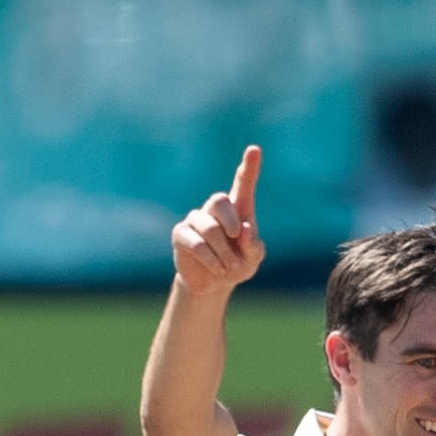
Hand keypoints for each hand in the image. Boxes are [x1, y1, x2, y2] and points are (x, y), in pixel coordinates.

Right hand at [171, 146, 265, 298]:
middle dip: (230, 223)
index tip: (254, 150)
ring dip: (224, 252)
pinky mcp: (181, 235)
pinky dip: (211, 260)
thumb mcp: (252, 259)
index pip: (242, 183)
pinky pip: (197, 244)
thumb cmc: (236, 266)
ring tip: (229, 268)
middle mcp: (214, 209)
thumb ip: (253, 246)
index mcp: (237, 208)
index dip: (249, 167)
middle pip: (219, 200)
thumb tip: (244, 229)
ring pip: (210, 228)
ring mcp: (195, 220)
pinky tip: (218, 269)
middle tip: (237, 240)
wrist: (213, 285)